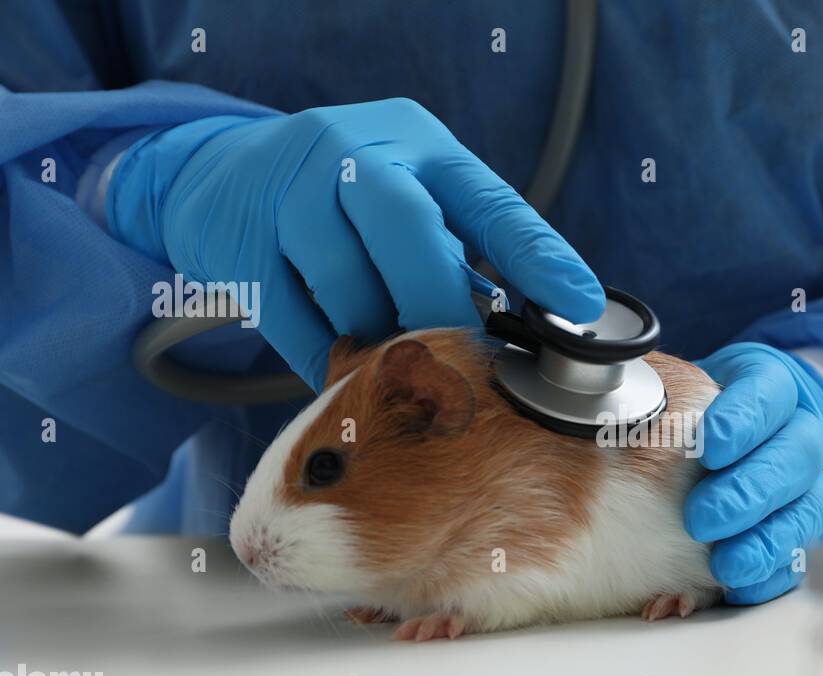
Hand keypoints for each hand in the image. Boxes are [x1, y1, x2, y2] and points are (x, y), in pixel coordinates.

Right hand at [108, 99, 603, 389]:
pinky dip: (325, 360)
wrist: (224, 172)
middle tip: (459, 358)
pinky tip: (339, 365)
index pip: (490, 201)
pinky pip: (294, 325)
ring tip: (391, 359)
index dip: (540, 258)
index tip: (581, 307)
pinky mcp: (238, 241)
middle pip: (406, 229)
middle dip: (438, 305)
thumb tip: (530, 337)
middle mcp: (351, 152)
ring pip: (346, 286)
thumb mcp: (417, 199)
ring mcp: (287, 192)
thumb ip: (468, 255)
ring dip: (377, 340)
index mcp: (419, 145)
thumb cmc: (352, 201)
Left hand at [685, 344, 822, 603]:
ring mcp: (816, 482)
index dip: (743, 423)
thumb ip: (667, 401)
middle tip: (700, 518)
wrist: (769, 427)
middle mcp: (806, 432)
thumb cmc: (713, 410)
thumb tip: (620, 415)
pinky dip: (771, 573)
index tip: (710, 447)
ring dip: (763, 541)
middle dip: (747, 492)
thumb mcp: (695, 386)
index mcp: (777, 387)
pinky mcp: (811, 525)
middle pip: (794, 459)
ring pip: (807, 510)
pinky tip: (741, 585)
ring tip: (723, 564)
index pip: (769, 396)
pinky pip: (803, 554)